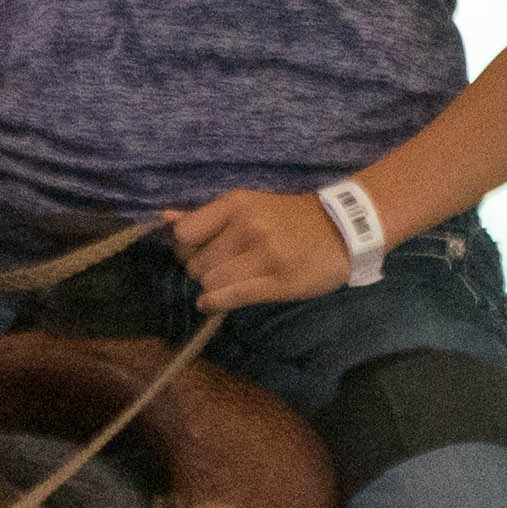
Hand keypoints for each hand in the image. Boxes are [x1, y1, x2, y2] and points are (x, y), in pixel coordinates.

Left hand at [169, 188, 354, 310]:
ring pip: (210, 283)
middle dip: (201, 270)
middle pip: (196, 263)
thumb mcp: (248, 206)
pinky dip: (214, 303)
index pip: (184, 233)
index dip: (185, 247)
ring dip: (212, 287)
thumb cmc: (288, 218)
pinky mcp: (278, 282)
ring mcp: (264, 255)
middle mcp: (248, 227)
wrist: (342, 230)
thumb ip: (206, 216)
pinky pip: (230, 298)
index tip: (198, 251)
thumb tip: (164, 219)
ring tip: (228, 282)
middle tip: (219, 269)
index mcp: (237, 204)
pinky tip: (214, 303)